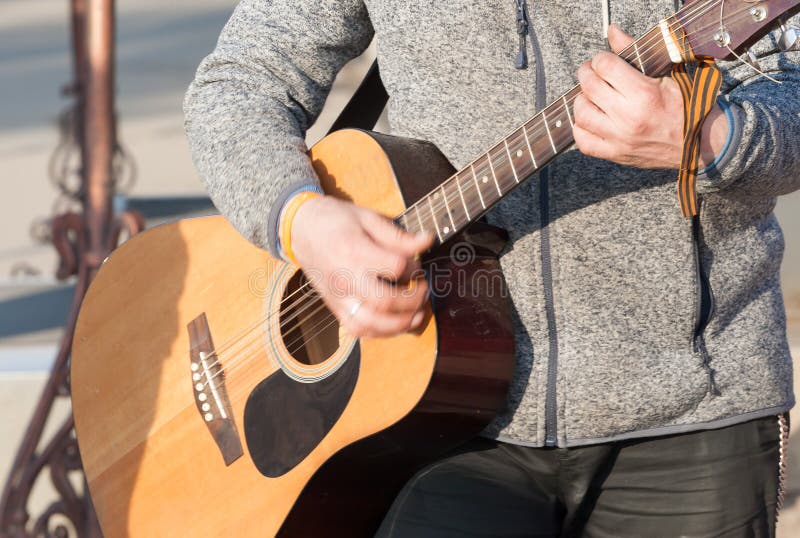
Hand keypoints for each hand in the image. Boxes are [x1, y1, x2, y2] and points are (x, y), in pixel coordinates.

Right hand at [291, 195, 433, 337]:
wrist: (301, 229)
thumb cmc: (336, 220)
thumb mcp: (368, 217)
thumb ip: (397, 235)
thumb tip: (427, 241)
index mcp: (355, 251)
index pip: (395, 267)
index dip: (414, 267)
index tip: (417, 264)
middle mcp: (345, 278)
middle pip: (385, 301)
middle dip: (412, 300)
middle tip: (423, 290)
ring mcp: (338, 297)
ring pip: (371, 323)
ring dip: (400, 324)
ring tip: (417, 315)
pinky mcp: (335, 307)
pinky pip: (358, 330)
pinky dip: (380, 332)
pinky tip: (396, 324)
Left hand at [573, 24, 727, 168]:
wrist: (698, 142)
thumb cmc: (685, 105)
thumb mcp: (666, 74)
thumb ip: (635, 52)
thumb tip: (612, 32)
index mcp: (644, 94)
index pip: (605, 66)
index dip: (600, 59)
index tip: (603, 60)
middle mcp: (628, 117)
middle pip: (589, 87)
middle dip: (586, 73)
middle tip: (592, 73)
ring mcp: (619, 138)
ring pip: (581, 114)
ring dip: (582, 101)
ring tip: (591, 96)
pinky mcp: (615, 154)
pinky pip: (583, 141)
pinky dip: (580, 128)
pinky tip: (591, 119)